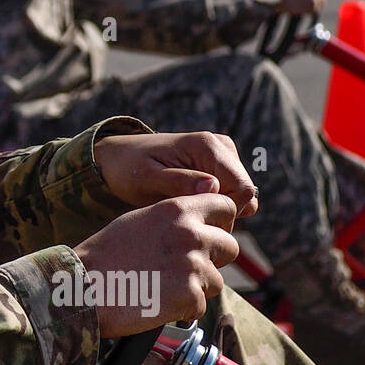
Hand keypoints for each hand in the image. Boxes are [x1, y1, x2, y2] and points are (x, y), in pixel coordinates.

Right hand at [73, 194, 240, 337]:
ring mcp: (192, 266)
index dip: (220, 224)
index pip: (227, 208)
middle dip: (213, 260)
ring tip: (163, 287)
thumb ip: (175, 220)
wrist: (84, 287)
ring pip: (217, 280)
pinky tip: (158, 302)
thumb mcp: (140, 220)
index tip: (208, 236)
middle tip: (183, 269)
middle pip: (230, 247)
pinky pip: (201, 305)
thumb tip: (200, 226)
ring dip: (197, 287)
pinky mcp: (190, 296)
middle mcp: (190, 234)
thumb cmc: (105, 255)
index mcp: (177, 210)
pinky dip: (184, 309)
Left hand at [94, 131, 258, 217]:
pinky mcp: (220, 166)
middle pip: (245, 195)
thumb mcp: (147, 178)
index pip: (243, 190)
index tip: (194, 218)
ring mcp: (223, 155)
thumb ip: (179, 182)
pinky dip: (213, 204)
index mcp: (208, 146)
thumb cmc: (129, 169)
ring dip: (215, 208)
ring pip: (240, 197)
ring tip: (182, 207)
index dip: (224, 212)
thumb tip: (212, 187)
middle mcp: (222, 146)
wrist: (119, 159)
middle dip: (219, 211)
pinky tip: (188, 203)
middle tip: (184, 214)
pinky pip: (231, 194)